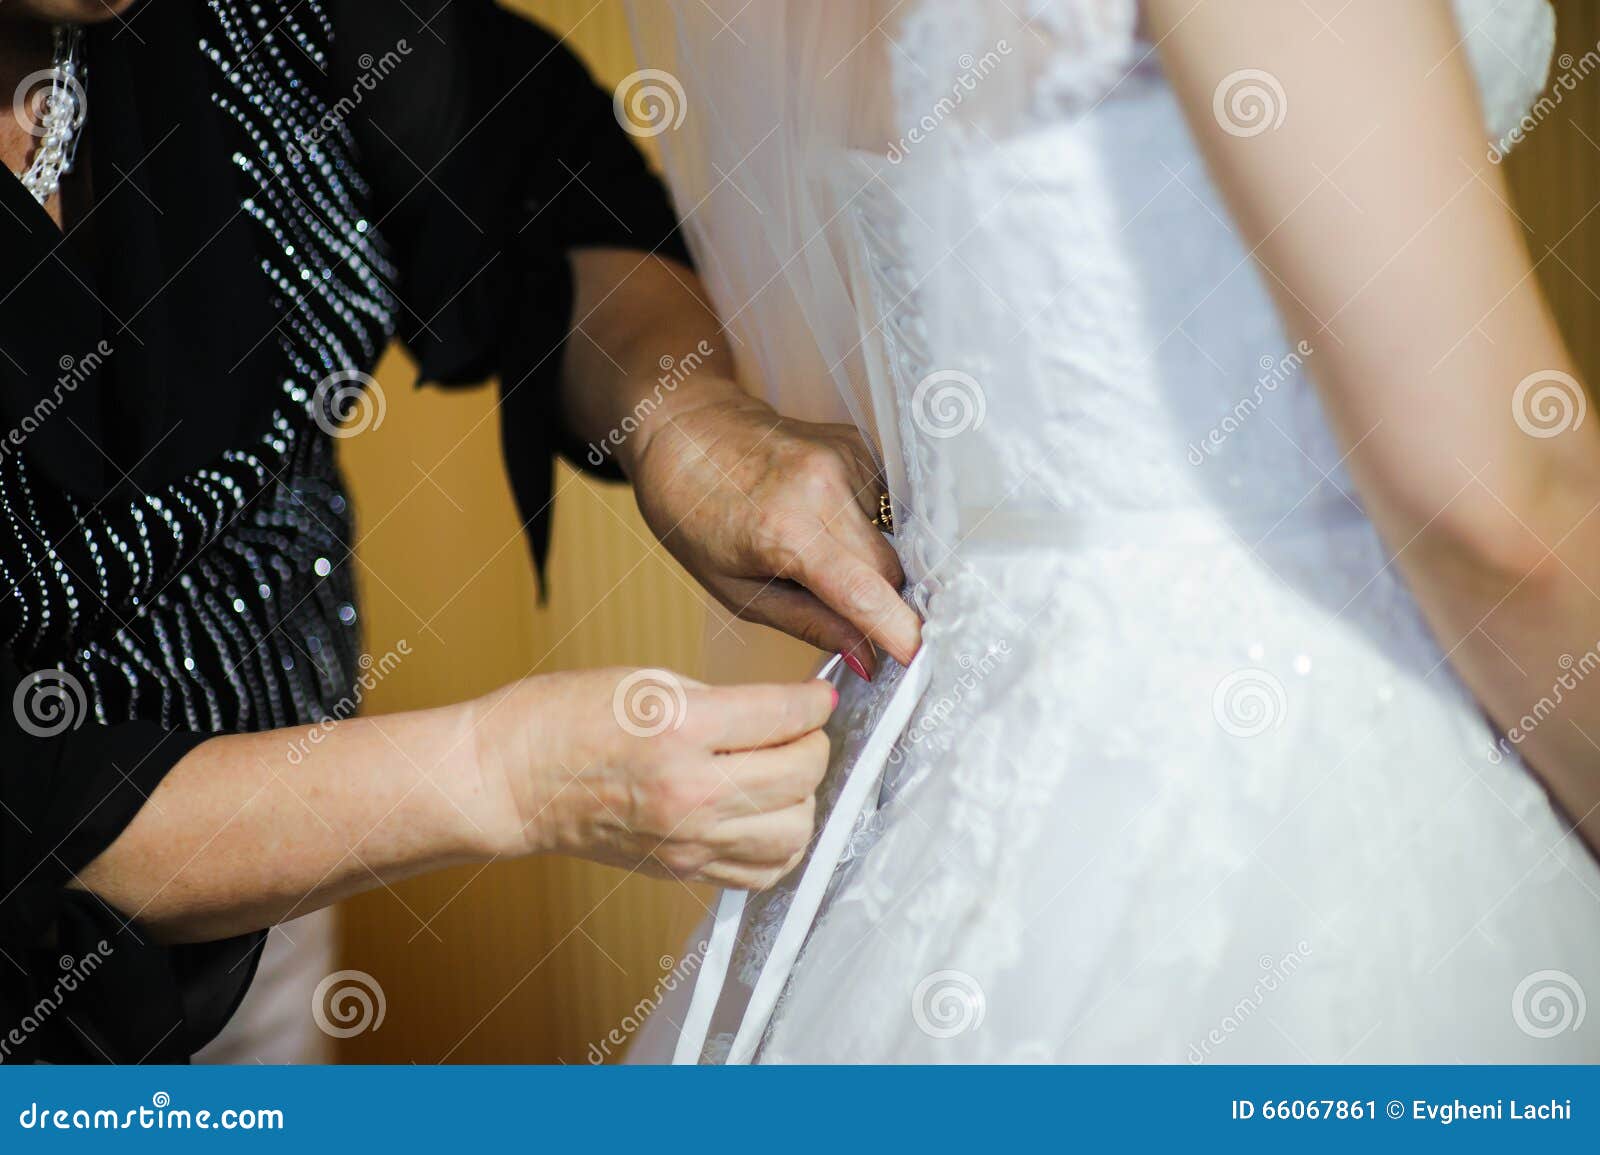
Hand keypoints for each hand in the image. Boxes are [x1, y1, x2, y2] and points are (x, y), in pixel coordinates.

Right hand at [469, 668, 835, 889]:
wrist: (508, 782)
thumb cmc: (564, 719)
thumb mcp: (649, 682)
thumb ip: (725, 699)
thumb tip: (786, 708)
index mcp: (679, 729)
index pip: (785, 716)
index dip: (814, 700)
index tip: (817, 695)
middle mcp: (689, 792)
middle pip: (803, 775)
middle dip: (814, 743)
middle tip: (798, 729)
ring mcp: (688, 839)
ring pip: (796, 832)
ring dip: (803, 798)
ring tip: (780, 772)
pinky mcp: (683, 869)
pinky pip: (764, 871)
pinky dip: (779, 843)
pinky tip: (762, 812)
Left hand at [626, 377, 920, 677]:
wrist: (685, 430)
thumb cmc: (696, 514)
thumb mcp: (737, 590)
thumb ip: (809, 623)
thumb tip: (867, 657)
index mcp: (785, 527)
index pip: (863, 591)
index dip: (898, 631)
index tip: (918, 659)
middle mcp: (824, 486)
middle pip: (890, 568)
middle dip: (881, 603)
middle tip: (851, 618)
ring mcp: (847, 458)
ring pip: (892, 539)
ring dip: (870, 562)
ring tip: (815, 551)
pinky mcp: (859, 445)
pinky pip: (884, 508)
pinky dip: (864, 528)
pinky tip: (824, 519)